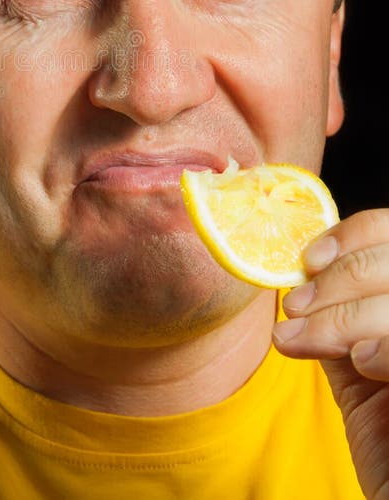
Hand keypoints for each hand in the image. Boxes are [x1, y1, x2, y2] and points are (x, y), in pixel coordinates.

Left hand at [272, 208, 388, 499]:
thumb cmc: (387, 440)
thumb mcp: (355, 368)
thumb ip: (338, 319)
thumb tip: (301, 275)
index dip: (356, 235)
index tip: (308, 260)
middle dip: (338, 280)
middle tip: (295, 307)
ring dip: (342, 316)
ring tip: (300, 339)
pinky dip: (385, 346)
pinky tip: (360, 363)